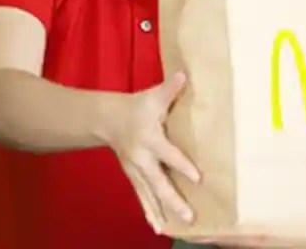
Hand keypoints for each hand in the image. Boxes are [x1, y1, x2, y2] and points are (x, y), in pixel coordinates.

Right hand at [105, 71, 200, 230]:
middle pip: (158, 182)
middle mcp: (142, 158)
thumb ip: (170, 90)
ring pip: (149, 194)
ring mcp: (135, 170)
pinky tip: (159, 228)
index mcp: (149, 138)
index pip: (168, 154)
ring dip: (161, 212)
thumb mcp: (152, 96)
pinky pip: (142, 198)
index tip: (198, 178)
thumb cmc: (136, 107)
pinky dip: (150, 213)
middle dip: (173, 199)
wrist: (107, 119)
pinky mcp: (133, 177)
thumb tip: (184, 76)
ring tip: (172, 229)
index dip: (182, 165)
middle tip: (189, 215)